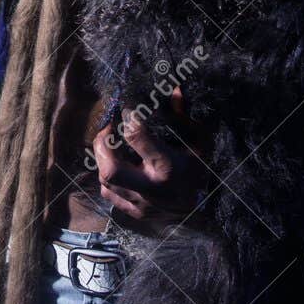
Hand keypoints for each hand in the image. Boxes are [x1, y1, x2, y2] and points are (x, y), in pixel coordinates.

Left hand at [90, 87, 207, 230]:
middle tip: (107, 127)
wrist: (200, 211)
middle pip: (110, 169)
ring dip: (103, 158)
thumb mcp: (199, 142)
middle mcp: (150, 188)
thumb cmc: (199, 170)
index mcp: (168, 167)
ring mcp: (140, 204)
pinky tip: (116, 165)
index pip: (136, 137)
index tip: (126, 108)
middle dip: (103, 143)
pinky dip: (107, 176)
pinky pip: (108, 193)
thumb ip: (184, 117)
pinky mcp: (133, 213)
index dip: (127, 117)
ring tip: (110, 143)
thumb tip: (175, 90)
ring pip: (105, 180)